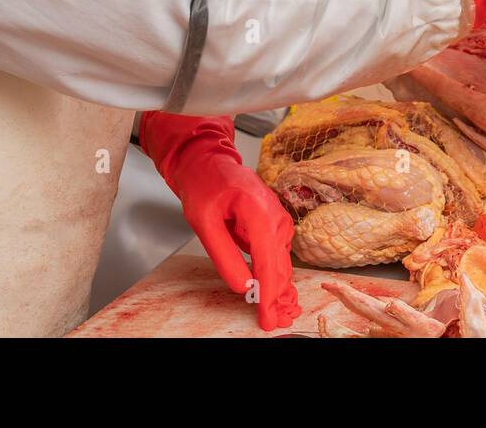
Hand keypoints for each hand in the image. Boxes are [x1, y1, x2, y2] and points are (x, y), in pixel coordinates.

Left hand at [138, 111, 299, 330]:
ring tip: (279, 315)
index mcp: (259, 212)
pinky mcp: (275, 225)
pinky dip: (277, 276)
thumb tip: (243, 286)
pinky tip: (278, 296)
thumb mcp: (204, 223)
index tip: (267, 318)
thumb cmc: (205, 186)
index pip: (268, 262)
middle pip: (279, 266)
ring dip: (280, 290)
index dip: (269, 294)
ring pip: (281, 263)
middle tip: (274, 324)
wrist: (210, 162)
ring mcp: (279, 220)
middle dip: (278, 298)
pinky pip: (277, 255)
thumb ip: (224, 255)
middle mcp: (276, 216)